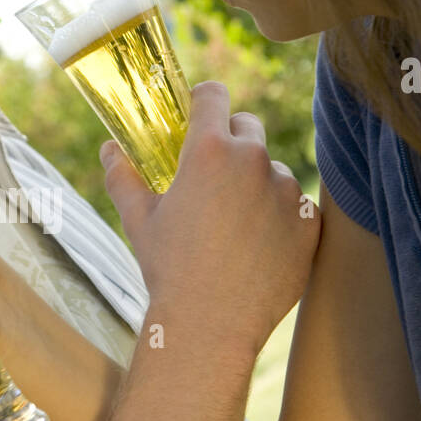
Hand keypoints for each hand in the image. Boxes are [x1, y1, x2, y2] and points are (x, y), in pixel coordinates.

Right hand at [100, 82, 320, 356]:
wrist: (211, 326)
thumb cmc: (168, 270)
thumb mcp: (138, 220)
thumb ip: (123, 176)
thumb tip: (108, 149)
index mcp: (210, 151)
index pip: (214, 95)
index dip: (203, 100)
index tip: (199, 112)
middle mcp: (255, 161)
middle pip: (247, 126)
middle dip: (231, 141)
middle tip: (212, 177)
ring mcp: (288, 191)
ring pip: (272, 170)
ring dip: (256, 183)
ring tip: (233, 226)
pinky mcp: (311, 222)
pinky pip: (296, 204)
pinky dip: (280, 216)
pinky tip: (257, 245)